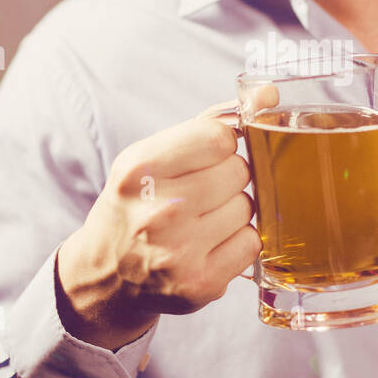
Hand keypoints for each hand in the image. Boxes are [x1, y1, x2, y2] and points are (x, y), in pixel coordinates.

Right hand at [56, 102, 261, 349]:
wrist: (107, 275)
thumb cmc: (138, 205)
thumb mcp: (151, 157)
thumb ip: (209, 122)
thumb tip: (270, 94)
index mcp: (140, 170)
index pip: (219, 137)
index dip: (221, 144)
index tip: (207, 156)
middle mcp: (158, 211)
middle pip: (239, 171)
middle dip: (228, 179)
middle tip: (202, 194)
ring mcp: (180, 252)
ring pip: (248, 207)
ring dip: (234, 210)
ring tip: (202, 221)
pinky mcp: (200, 284)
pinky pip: (252, 243)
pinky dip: (238, 241)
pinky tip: (210, 244)